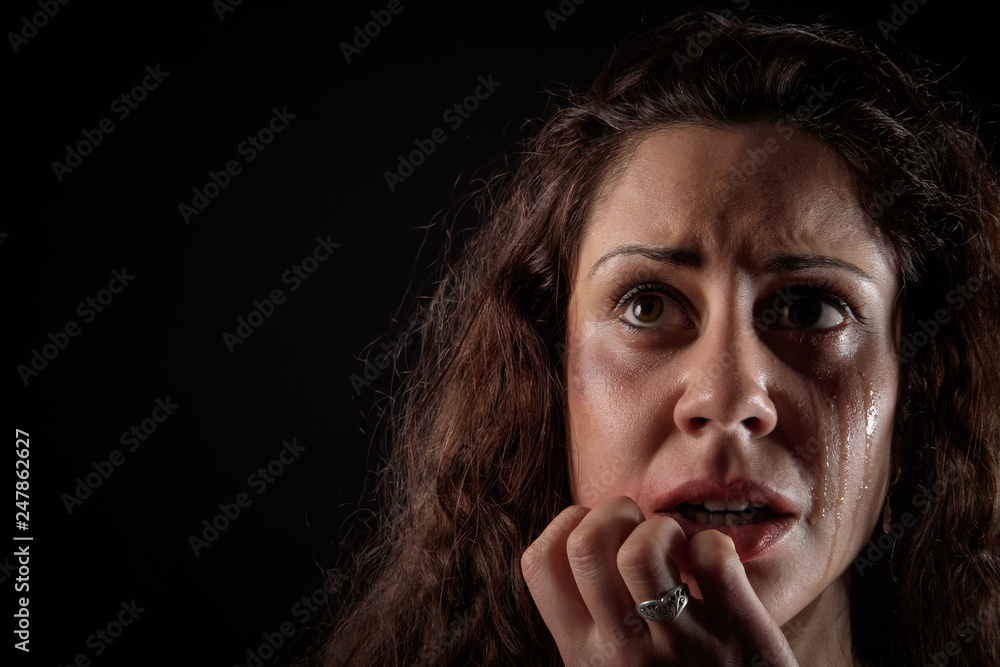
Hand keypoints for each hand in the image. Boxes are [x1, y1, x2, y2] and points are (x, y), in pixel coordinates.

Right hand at [521, 496, 797, 665]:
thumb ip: (591, 619)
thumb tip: (584, 537)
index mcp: (583, 654)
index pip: (540, 562)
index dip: (567, 526)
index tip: (598, 533)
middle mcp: (622, 651)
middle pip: (586, 544)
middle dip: (614, 512)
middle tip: (639, 527)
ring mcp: (680, 644)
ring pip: (643, 548)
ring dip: (663, 528)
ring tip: (678, 548)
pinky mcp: (737, 634)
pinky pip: (712, 556)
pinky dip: (714, 545)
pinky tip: (715, 566)